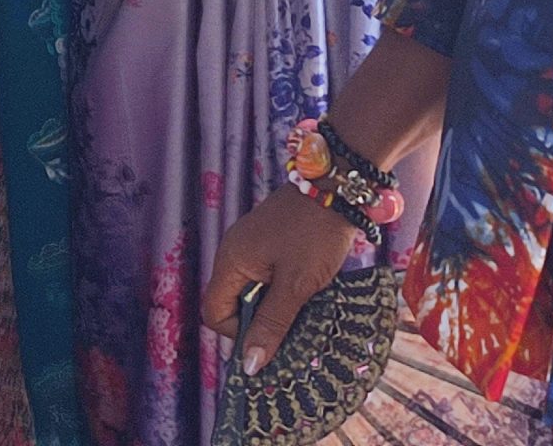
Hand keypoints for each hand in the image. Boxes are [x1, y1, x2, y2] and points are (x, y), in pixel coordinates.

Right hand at [202, 183, 358, 376]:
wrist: (337, 187)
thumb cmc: (315, 234)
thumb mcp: (296, 285)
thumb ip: (271, 324)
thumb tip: (249, 365)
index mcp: (231, 261)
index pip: (214, 313)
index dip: (238, 333)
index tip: (271, 337)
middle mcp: (234, 252)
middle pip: (232, 303)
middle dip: (260, 321)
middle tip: (293, 327)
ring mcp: (251, 245)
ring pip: (252, 291)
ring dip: (274, 306)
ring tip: (304, 307)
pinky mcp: (269, 240)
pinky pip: (265, 276)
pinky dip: (282, 289)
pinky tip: (307, 289)